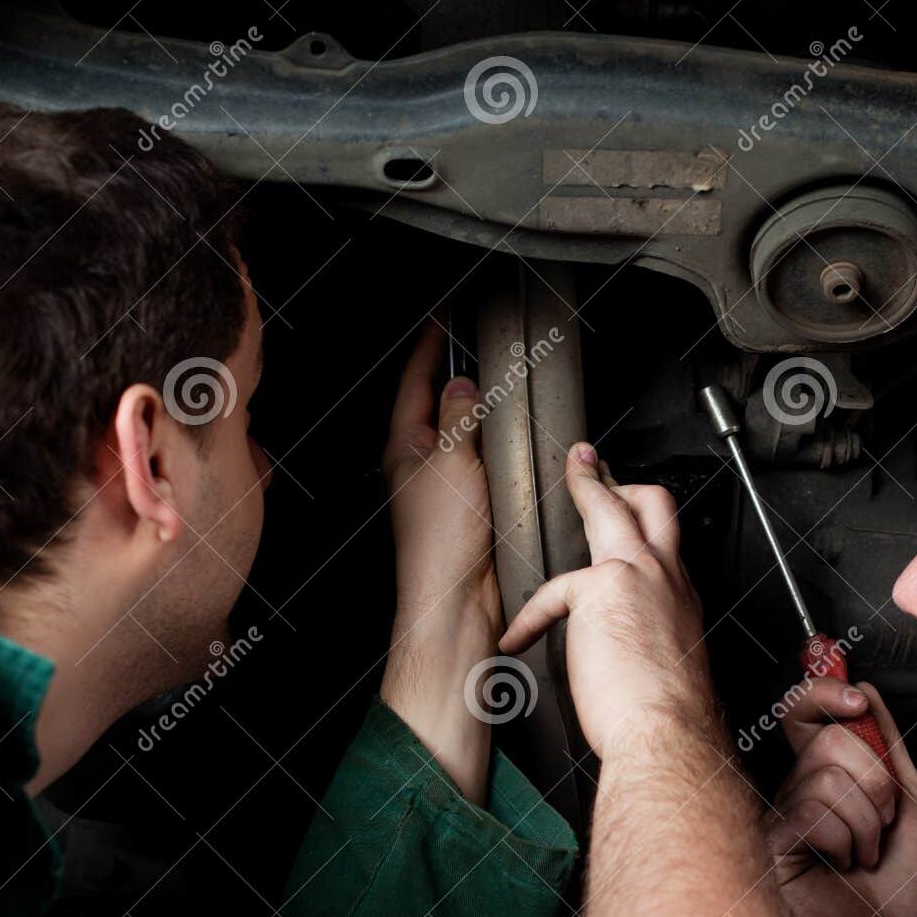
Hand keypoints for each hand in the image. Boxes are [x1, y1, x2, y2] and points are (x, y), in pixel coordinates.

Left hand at [382, 319, 500, 629]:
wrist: (456, 598)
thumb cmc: (442, 538)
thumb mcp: (451, 462)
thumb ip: (458, 419)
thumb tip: (462, 386)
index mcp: (405, 447)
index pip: (415, 382)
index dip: (429, 346)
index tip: (442, 318)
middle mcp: (420, 466)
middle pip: (434, 406)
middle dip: (450, 374)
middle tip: (469, 341)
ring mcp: (443, 488)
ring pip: (459, 436)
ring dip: (476, 412)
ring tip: (495, 384)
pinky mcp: (468, 509)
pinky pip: (481, 464)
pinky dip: (494, 446)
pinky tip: (511, 443)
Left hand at [499, 444, 720, 760]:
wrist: (667, 735)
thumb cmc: (665, 715)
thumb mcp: (667, 666)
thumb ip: (648, 640)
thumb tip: (625, 649)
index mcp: (679, 599)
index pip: (663, 547)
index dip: (645, 529)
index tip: (629, 522)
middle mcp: (665, 578)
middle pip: (652, 504)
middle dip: (619, 479)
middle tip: (594, 465)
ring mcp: (637, 575)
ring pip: (612, 507)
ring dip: (585, 483)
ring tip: (569, 473)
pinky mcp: (600, 589)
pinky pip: (552, 592)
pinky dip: (530, 619)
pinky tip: (517, 637)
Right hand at [768, 677, 916, 916]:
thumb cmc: (903, 886)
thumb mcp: (910, 799)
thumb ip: (888, 742)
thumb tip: (864, 687)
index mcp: (824, 773)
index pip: (803, 710)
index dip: (822, 690)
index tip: (856, 700)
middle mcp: (797, 789)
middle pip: (829, 737)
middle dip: (877, 780)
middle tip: (883, 822)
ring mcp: (781, 816)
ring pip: (827, 774)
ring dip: (868, 820)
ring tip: (865, 852)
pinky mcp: (773, 845)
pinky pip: (814, 811)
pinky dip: (848, 840)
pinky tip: (844, 867)